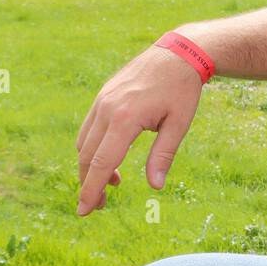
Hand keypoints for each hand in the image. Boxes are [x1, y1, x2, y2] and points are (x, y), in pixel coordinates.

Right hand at [75, 42, 204, 214]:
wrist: (177, 54)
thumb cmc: (182, 90)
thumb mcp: (179, 124)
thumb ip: (164, 155)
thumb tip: (156, 186)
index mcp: (124, 118)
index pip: (101, 163)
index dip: (91, 189)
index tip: (84, 211)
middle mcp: (106, 110)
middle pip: (86, 156)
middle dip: (88, 184)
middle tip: (98, 207)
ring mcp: (101, 101)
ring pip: (83, 143)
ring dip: (89, 168)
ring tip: (110, 187)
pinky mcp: (102, 97)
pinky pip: (89, 129)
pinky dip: (92, 149)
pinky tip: (110, 161)